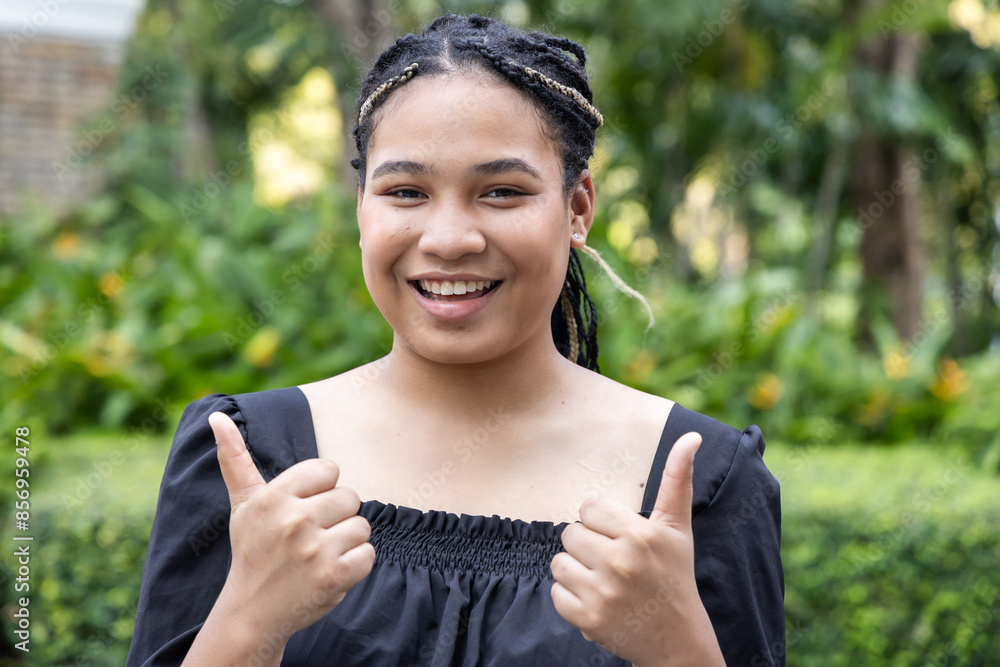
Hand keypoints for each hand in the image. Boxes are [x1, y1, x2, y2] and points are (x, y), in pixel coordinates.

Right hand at [208, 412, 375, 641]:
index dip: (322, 489)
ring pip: (362, 525)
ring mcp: (315, 550)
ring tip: (320, 554)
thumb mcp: (243, 505)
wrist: (252, 613)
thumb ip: (235, 459)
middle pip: (350, 496)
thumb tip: (217, 415)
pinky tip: (331, 571)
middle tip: (311, 536)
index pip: (329, 469)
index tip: (304, 508)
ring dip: (347, 541)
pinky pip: (369, 554)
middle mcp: (293, 521)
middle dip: (337, 516)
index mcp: (273, 497)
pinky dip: (356, 564)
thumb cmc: (253, 551)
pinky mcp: (334, 576)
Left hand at [550, 432, 722, 665]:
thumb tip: (691, 436)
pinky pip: (556, 593)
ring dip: (576, 571)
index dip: (601, 522)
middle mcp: (621, 562)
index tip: (619, 538)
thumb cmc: (674, 576)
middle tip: (613, 562)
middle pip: (570, 534)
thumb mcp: (677, 528)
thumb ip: (677, 480)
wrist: (678, 639)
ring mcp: (603, 593)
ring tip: (604, 581)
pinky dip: (571, 598)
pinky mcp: (587, 619)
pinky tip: (597, 601)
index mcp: (640, 534)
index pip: (588, 508)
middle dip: (588, 546)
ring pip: (559, 562)